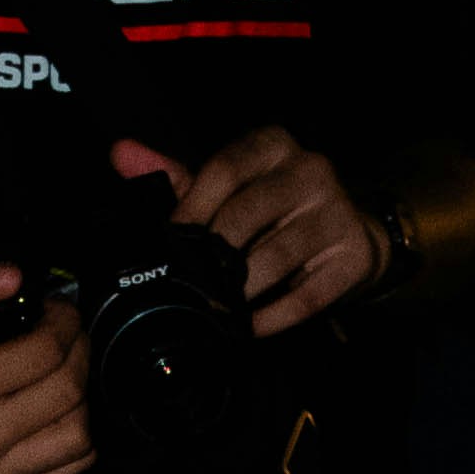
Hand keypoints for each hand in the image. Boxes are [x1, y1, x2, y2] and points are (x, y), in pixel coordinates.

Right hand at [0, 254, 97, 473]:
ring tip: (60, 372)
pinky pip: (75, 461)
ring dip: (80, 394)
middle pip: (67, 392)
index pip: (46, 353)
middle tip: (67, 335)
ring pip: (78, 432)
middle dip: (78, 352)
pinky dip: (74, 429)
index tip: (58, 311)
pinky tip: (51, 408)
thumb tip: (11, 278)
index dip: (64, 321)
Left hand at [115, 123, 390, 343]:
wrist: (351, 233)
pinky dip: (272, 319)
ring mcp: (336, 211)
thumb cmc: (276, 211)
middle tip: (191, 285)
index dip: (192, 208)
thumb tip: (121, 153)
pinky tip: (251, 328)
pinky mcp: (353, 254)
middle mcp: (309, 169)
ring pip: (274, 258)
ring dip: (239, 293)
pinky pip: (305, 297)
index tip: (169, 240)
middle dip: (213, 257)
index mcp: (273, 145)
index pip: (225, 169)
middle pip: (246, 215)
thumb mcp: (229, 188)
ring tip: (218, 309)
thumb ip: (177, 175)